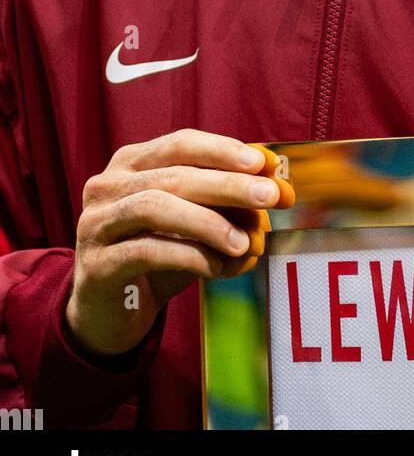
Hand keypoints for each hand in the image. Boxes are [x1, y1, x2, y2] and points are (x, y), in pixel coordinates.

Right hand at [66, 129, 282, 357]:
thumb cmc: (158, 255)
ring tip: (244, 242)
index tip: (264, 163)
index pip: (181, 143)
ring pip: (154, 206)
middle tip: (269, 196)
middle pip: (173, 174)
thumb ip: (227, 203)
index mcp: (132, 162)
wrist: (113, 312)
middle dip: (227, 184)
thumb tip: (276, 189)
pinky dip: (188, 255)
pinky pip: (146, 251)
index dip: (224, 150)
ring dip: (208, 222)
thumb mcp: (194, 223)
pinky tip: (215, 267)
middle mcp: (107, 185)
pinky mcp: (96, 265)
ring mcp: (96, 224)